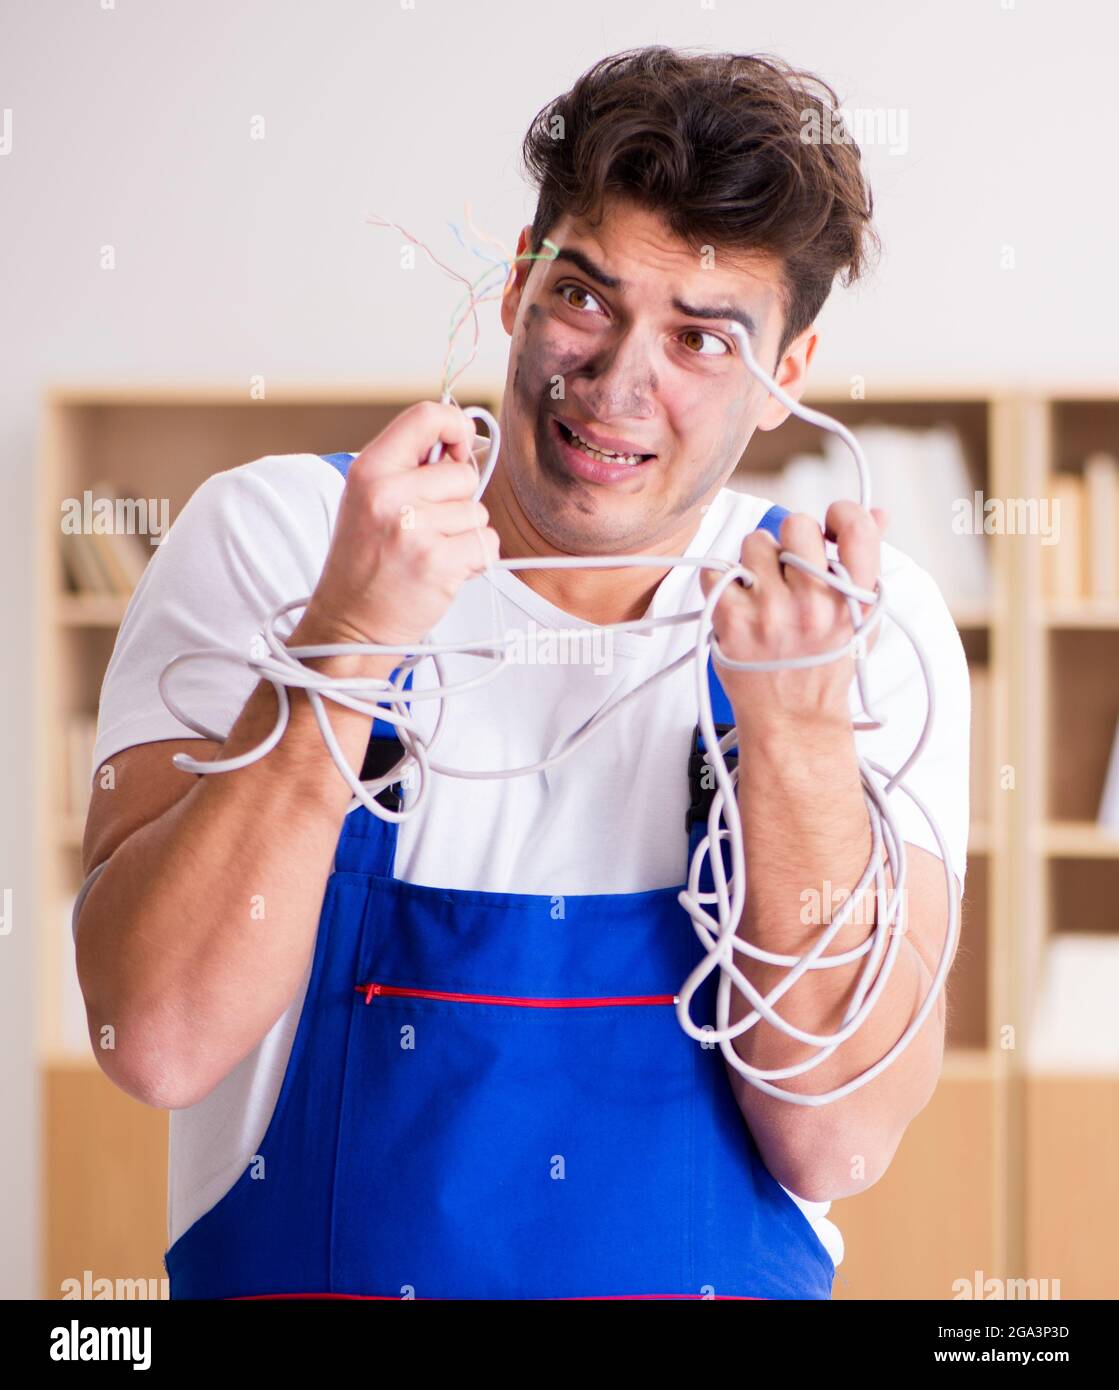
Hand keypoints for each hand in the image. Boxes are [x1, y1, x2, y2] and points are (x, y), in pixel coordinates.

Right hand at [304, 401, 500, 648]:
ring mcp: (414, 530)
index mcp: (370, 470)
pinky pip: (486, 543)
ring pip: (478, 511)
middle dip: (458, 500)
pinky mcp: (438, 562)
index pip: (426, 416)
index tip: (460, 446)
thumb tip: (467, 440)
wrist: (351, 624)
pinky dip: (474, 559)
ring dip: (464, 534)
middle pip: (463, 472)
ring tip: (429, 552)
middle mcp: (389, 495)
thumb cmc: (365, 561)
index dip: (455, 426)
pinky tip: (443, 570)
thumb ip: (411, 466)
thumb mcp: (370, 499)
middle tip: (426, 527)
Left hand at [699, 501, 887, 734]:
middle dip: (792, 541)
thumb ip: (866, 562)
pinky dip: (725, 582)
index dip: (841, 514)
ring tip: (766, 593)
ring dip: (758, 562)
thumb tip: (877, 512)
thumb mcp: (862, 617)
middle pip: (797, 524)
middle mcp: (814, 605)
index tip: (830, 527)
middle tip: (791, 570)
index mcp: (854, 600)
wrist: (793, 719)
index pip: (856, 527)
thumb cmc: (827, 665)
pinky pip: (718, 570)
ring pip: (755, 543)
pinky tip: (741, 604)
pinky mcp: (731, 622)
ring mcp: (770, 612)